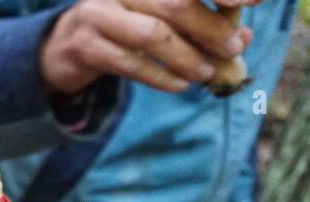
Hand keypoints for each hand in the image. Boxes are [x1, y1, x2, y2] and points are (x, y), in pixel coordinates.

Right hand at [39, 0, 257, 95]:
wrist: (58, 49)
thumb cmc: (118, 29)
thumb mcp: (155, 19)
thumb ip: (196, 24)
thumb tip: (241, 38)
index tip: (251, 2)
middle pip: (173, 4)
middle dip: (208, 27)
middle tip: (231, 49)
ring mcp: (97, 15)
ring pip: (152, 35)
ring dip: (184, 57)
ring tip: (204, 73)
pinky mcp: (84, 46)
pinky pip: (129, 63)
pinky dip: (159, 76)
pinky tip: (178, 85)